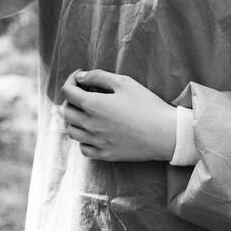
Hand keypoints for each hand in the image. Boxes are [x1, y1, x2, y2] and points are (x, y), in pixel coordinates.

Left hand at [60, 69, 177, 161]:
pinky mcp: (105, 155)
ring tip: (87, 113)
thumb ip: (98, 76)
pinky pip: (84, 149)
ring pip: (72, 132)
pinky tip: (94, 132)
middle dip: (71, 99)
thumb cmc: (147, 105)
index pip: (67, 91)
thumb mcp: (124, 82)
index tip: (79, 77)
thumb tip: (81, 76)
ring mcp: (97, 142)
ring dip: (74, 120)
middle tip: (83, 93)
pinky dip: (83, 139)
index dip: (70, 80)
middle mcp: (90, 125)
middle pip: (66, 112)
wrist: (165, 133)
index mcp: (93, 105)